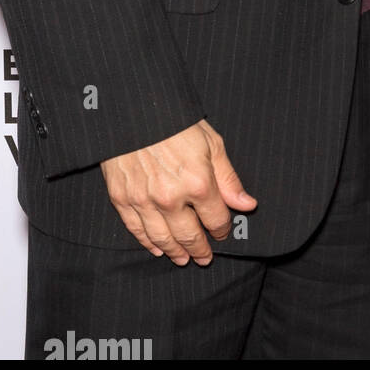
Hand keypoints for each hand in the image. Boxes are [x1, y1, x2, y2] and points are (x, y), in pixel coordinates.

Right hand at [100, 119, 256, 264]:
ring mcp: (144, 201)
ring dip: (175, 252)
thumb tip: (247, 205)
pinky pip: (137, 230)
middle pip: (189, 236)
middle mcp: (171, 198)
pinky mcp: (122, 199)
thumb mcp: (213, 144)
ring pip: (163, 239)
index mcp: (199, 183)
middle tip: (204, 258)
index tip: (224, 232)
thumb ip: (229, 179)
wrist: (136, 110)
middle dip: (200, 249)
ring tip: (183, 259)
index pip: (216, 220)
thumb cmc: (178, 122)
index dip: (222, 229)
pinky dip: (148, 242)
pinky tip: (157, 248)